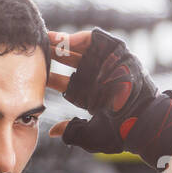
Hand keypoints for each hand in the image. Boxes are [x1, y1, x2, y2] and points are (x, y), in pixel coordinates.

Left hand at [46, 27, 171, 168]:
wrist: (142, 121)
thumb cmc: (119, 132)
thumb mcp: (90, 135)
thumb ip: (71, 132)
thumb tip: (51, 132)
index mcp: (87, 94)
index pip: (62, 82)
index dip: (47, 77)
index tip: (29, 74)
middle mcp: (94, 77)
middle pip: (68, 62)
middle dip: (51, 55)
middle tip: (33, 51)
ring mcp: (105, 64)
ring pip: (78, 49)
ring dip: (61, 43)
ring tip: (45, 39)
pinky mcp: (116, 53)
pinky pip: (96, 40)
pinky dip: (79, 37)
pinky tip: (62, 38)